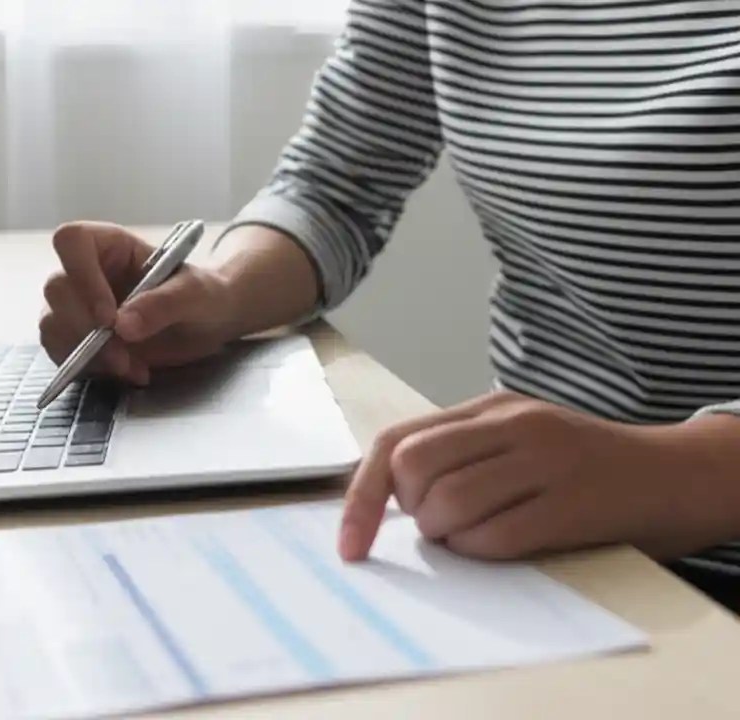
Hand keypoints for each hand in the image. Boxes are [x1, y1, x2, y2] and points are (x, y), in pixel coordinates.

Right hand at [39, 221, 239, 383]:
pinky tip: (126, 373)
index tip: (109, 316)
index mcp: (111, 246)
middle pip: (56, 289)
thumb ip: (164, 304)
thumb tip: (123, 326)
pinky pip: (60, 352)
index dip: (82, 275)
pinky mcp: (79, 339)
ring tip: (130, 368)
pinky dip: (88, 369)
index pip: (72, 241)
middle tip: (124, 355)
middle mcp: (87, 272)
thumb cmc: (205, 295)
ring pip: (51, 324)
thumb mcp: (196, 294)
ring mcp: (79, 306)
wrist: (210, 325)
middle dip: (85, 329)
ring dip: (85, 353)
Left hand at [337, 391, 680, 560]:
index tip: (350, 544)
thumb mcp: (513, 440)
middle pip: (412, 468)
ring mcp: (543, 460)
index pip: (395, 441)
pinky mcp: (571, 503)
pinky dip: (481, 553)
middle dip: (412, 513)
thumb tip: (381, 499)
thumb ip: (454, 455)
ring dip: (446, 537)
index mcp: (487, 409)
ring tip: (474, 536)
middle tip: (440, 526)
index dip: (361, 496)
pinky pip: (495, 538)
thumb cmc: (578, 466)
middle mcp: (511, 425)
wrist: (671, 474)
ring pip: (447, 503)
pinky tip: (500, 546)